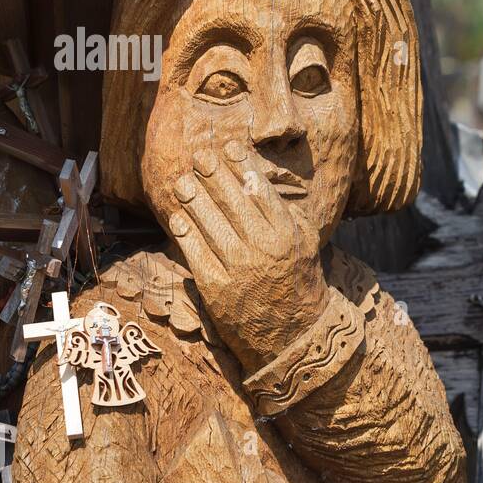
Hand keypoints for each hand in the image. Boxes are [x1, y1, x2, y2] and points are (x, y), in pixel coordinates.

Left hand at [168, 140, 329, 370]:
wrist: (294, 334)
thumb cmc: (298, 280)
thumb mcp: (304, 241)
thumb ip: (284, 212)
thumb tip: (257, 178)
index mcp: (287, 234)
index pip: (260, 191)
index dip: (243, 166)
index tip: (230, 148)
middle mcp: (263, 249)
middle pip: (232, 203)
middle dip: (214, 175)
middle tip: (200, 157)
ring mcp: (238, 269)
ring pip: (209, 225)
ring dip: (193, 200)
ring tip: (183, 182)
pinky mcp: (217, 289)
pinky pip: (195, 254)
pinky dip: (185, 233)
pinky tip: (178, 218)